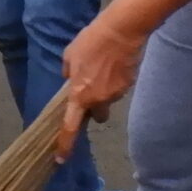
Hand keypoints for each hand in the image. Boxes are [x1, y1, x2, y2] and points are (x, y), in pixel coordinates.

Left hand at [55, 15, 146, 159]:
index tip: (61, 159)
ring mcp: (116, 94)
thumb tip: (70, 79)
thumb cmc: (91, 41)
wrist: (121, 31)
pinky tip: (114, 64)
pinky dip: (115, 80)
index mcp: (80, 95)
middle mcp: (99, 100)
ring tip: (103, 66)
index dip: (65, 144)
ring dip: (105, 90)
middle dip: (95, 108)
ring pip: (109, 100)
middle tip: (91, 89)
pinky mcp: (129, 85)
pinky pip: (119, 88)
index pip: (70, 126)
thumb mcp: (69, 54)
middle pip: (97, 116)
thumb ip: (67, 72)